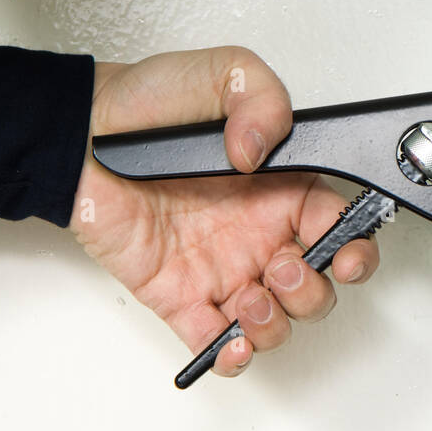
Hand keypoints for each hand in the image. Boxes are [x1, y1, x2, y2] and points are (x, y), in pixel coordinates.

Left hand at [71, 47, 379, 378]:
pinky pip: (215, 342)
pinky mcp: (181, 296)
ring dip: (276, 324)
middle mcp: (261, 233)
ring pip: (275, 322)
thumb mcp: (220, 72)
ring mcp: (223, 269)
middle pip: (317, 285)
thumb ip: (260, 95)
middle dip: (313, 290)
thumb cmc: (146, 105)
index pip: (340, 227)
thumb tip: (261, 147)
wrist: (76, 134)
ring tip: (252, 301)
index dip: (355, 247)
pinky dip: (229, 357)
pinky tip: (230, 346)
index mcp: (283, 187)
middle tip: (285, 268)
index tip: (347, 253)